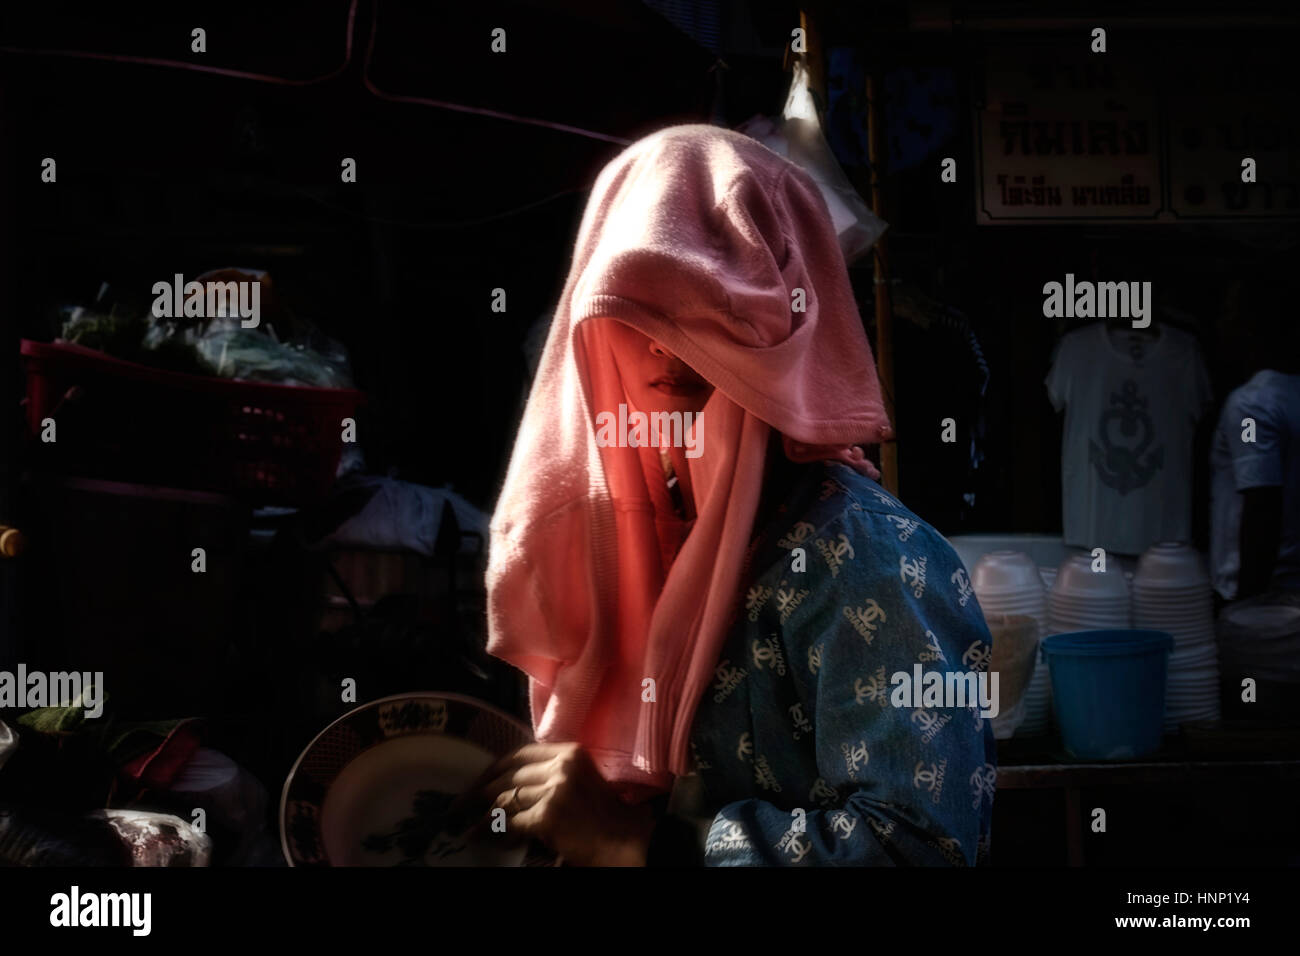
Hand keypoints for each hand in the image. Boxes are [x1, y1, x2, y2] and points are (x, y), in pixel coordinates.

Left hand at [468, 742, 655, 866]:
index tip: (477, 783)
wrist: (625, 841)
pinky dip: (493, 831)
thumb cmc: (604, 817)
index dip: (493, 769)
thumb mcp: (580, 782)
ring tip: (466, 825)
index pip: (519, 755)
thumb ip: (551, 775)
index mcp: (570, 752)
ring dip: (482, 815)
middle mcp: (562, 765)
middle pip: (508, 776)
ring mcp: (556, 789)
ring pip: (506, 799)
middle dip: (479, 792)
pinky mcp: (549, 814)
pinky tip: (480, 836)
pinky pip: (511, 822)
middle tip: (460, 806)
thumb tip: (507, 785)